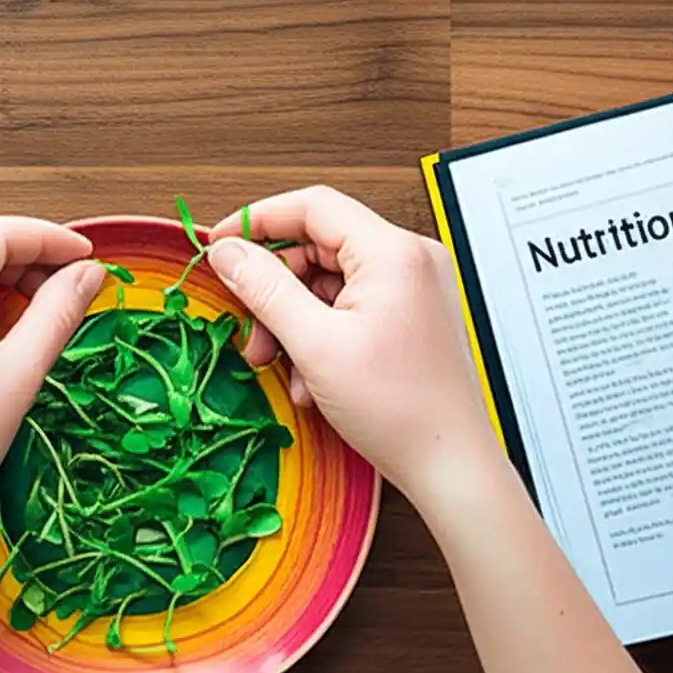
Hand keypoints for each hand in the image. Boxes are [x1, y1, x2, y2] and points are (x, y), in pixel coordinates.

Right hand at [206, 186, 499, 497]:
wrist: (450, 465)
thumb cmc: (399, 409)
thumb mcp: (315, 345)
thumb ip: (266, 289)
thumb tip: (229, 251)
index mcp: (393, 253)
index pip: (313, 207)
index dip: (259, 220)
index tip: (222, 245)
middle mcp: (409, 261)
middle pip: (318, 247)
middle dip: (275, 291)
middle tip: (250, 331)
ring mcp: (413, 289)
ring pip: (329, 284)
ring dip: (294, 322)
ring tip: (281, 366)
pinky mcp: (411, 317)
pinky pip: (350, 309)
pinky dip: (321, 337)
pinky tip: (313, 379)